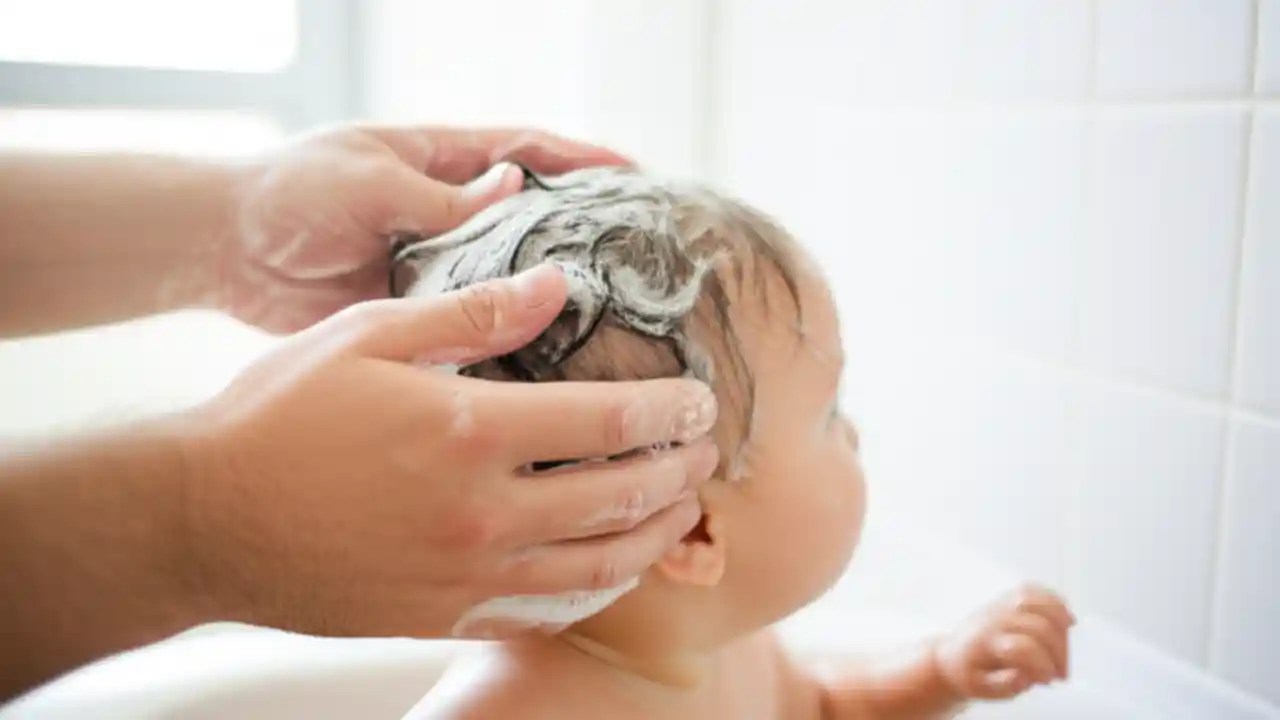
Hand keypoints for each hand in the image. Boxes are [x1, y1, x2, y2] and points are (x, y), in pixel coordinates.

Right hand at [178, 263, 717, 638]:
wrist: (203, 521)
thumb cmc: (280, 414)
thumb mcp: (369, 336)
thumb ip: (474, 314)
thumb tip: (559, 286)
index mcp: (471, 430)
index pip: (610, 422)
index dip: (671, 409)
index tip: (701, 398)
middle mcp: (482, 511)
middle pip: (622, 497)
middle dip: (680, 472)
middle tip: (707, 452)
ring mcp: (466, 573)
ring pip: (599, 565)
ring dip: (656, 535)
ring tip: (684, 510)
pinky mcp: (443, 614)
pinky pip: (547, 610)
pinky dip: (598, 588)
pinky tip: (616, 566)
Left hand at [223, 125, 629, 332]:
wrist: (224, 250)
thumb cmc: (290, 193)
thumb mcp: (371, 181)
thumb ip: (442, 196)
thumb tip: (516, 188)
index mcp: (437, 160)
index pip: (526, 150)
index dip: (582, 159)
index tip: (635, 174)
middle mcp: (443, 209)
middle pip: (527, 216)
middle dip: (579, 227)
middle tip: (637, 255)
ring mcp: (430, 259)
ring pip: (502, 273)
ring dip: (545, 290)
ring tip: (605, 315)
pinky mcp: (410, 306)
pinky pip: (465, 318)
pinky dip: (498, 334)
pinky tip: (537, 356)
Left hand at [933, 584, 1074, 699]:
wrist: (952, 655)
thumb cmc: (971, 673)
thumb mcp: (981, 689)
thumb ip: (1003, 685)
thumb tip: (1025, 677)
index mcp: (986, 643)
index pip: (1022, 647)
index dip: (1042, 666)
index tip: (1047, 681)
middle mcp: (994, 619)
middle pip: (1038, 627)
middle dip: (1058, 652)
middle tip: (1060, 674)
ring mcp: (1000, 605)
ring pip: (1037, 601)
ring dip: (1060, 624)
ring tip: (1066, 648)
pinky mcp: (1007, 598)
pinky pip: (1033, 589)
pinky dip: (1054, 601)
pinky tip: (1066, 620)